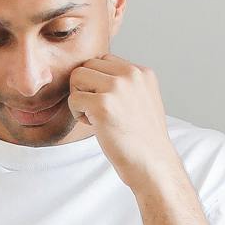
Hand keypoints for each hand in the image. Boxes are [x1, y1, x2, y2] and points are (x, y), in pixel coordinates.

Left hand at [67, 54, 175, 187]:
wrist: (152, 164)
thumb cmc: (143, 138)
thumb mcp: (144, 99)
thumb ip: (126, 83)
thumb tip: (94, 73)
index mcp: (142, 72)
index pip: (104, 60)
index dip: (97, 81)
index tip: (107, 102)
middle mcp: (131, 74)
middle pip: (87, 65)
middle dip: (85, 87)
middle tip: (97, 111)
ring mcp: (117, 88)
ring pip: (77, 76)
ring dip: (79, 97)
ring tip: (95, 116)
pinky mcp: (102, 104)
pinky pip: (73, 98)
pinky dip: (77, 114)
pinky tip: (94, 126)